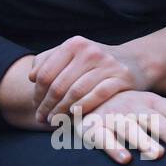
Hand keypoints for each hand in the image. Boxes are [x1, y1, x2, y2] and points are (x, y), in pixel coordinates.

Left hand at [30, 36, 149, 122]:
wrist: (135, 62)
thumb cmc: (96, 62)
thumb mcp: (73, 55)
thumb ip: (49, 61)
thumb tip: (31, 77)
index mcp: (73, 44)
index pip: (45, 72)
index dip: (37, 92)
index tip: (34, 106)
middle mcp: (89, 51)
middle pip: (58, 85)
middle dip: (46, 105)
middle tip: (40, 118)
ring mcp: (106, 64)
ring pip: (75, 92)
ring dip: (61, 111)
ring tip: (53, 121)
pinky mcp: (121, 77)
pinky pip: (97, 96)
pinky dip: (82, 108)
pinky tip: (73, 116)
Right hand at [79, 91, 165, 164]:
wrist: (86, 96)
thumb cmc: (129, 107)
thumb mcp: (152, 106)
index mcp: (150, 101)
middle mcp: (133, 106)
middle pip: (152, 118)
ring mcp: (113, 115)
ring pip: (129, 127)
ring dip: (144, 141)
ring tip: (158, 155)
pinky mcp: (93, 126)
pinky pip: (102, 137)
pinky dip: (113, 147)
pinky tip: (125, 160)